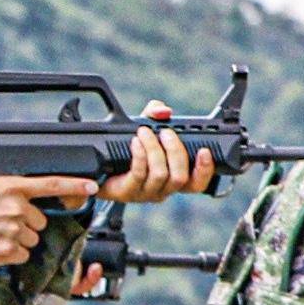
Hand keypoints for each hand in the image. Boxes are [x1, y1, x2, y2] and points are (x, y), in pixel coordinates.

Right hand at [0, 174, 92, 269]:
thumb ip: (10, 192)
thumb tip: (26, 201)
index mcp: (11, 187)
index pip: (51, 184)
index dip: (75, 185)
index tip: (91, 187)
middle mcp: (16, 207)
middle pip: (40, 221)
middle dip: (26, 224)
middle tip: (1, 223)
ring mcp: (14, 230)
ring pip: (32, 239)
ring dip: (18, 239)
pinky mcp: (9, 250)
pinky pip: (22, 254)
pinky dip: (11, 253)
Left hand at [91, 104, 217, 206]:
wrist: (98, 167)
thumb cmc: (128, 149)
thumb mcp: (145, 129)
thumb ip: (156, 116)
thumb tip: (164, 111)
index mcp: (174, 178)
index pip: (197, 183)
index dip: (205, 169)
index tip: (204, 150)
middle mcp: (164, 189)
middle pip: (181, 177)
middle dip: (175, 151)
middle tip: (165, 133)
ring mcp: (146, 193)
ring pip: (160, 174)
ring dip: (154, 149)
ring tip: (144, 132)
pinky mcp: (128, 192)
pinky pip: (139, 174)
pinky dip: (140, 155)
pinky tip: (135, 142)